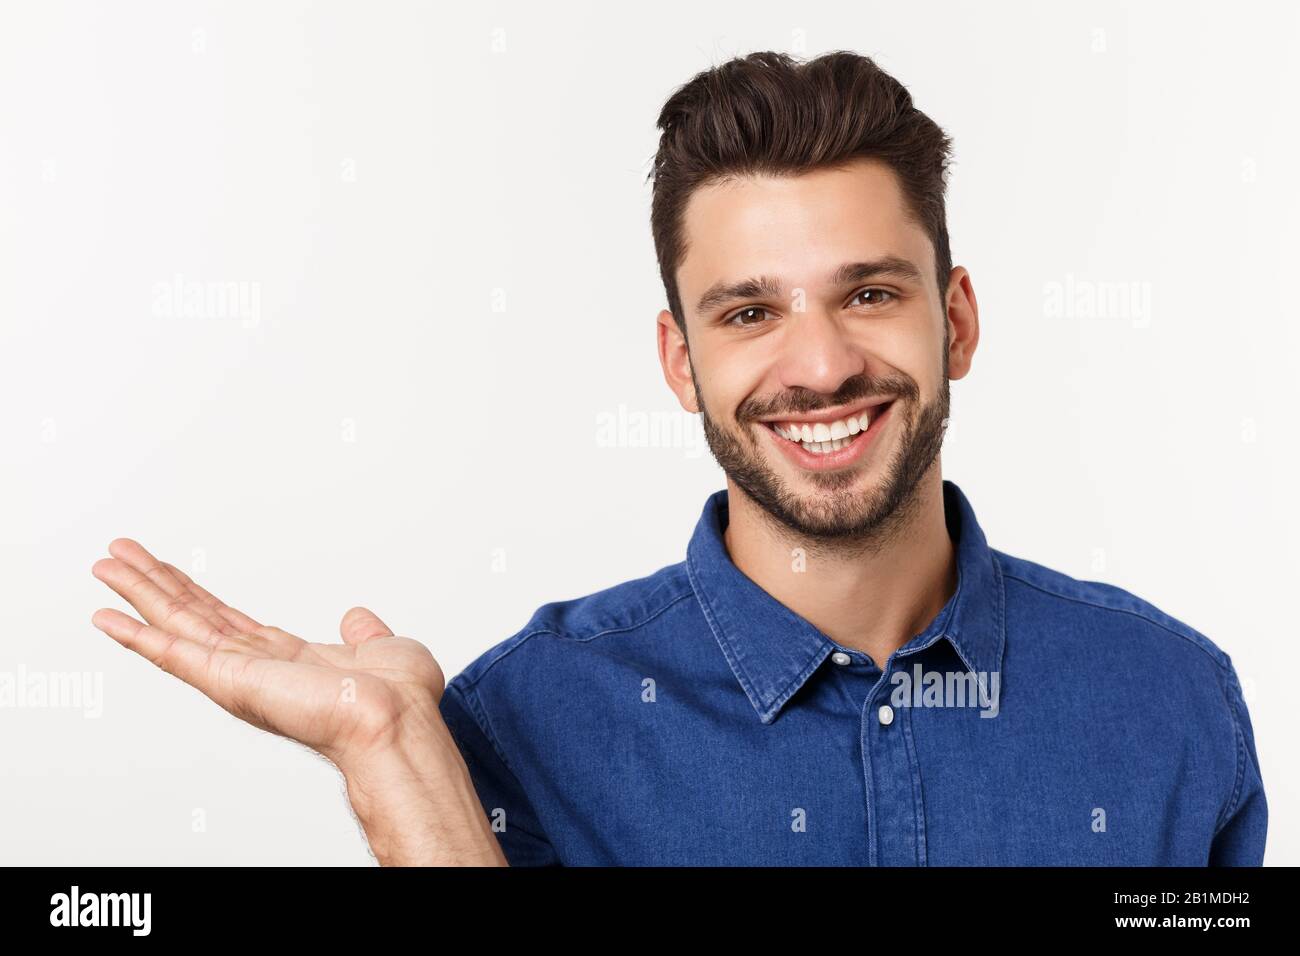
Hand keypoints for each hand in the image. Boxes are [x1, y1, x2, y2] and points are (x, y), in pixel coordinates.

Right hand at [89, 538, 506, 864]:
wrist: (396, 722)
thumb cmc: (398, 702)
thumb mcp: (383, 650)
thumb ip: (364, 634)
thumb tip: (358, 618)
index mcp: (286, 660)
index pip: (227, 621)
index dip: (195, 593)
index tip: (166, 569)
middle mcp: (256, 668)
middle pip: (191, 616)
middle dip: (154, 584)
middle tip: (117, 555)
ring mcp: (238, 675)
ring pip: (176, 625)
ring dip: (137, 594)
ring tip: (105, 565)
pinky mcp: (230, 681)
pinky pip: (174, 654)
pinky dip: (137, 636)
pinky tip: (107, 617)